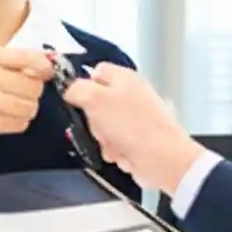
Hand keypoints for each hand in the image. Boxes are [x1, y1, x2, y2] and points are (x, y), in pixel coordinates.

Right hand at [0, 46, 53, 161]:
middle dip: (33, 92)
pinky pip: (20, 123)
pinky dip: (18, 122)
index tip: (47, 71)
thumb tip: (51, 62)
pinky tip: (6, 116)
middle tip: (22, 92)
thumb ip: (22, 61)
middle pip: (33, 86)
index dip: (45, 67)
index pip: (29, 58)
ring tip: (13, 105)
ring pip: (29, 107)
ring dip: (27, 109)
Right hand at [61, 64, 203, 193]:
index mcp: (125, 78)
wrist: (162, 159)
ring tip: (115, 142)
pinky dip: (115, 151)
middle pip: (96, 104)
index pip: (96, 71)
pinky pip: (113, 145)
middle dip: (93, 120)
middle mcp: (132, 96)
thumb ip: (77, 89)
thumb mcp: (95, 99)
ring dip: (103, 140)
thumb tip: (69, 90)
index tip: (77, 99)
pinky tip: (124, 152)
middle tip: (101, 125)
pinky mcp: (137, 139)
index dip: (83, 85)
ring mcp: (135, 119)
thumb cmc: (137, 127)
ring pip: (102, 128)